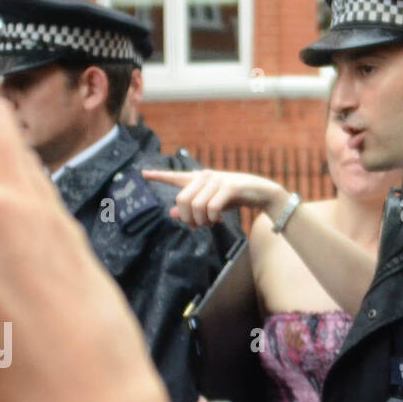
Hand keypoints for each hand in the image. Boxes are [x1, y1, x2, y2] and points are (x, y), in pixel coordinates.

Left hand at [142, 169, 289, 227]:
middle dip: (187, 218)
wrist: (260, 192)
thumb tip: (172, 213)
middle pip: (182, 200)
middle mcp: (205, 176)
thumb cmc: (232, 197)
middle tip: (195, 227)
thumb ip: (191, 208)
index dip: (158, 176)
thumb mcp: (210, 204)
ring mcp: (217, 181)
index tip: (142, 174)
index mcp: (199, 179)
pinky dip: (212, 218)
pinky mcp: (229, 187)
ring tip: (208, 224)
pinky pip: (212, 207)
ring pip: (196, 206)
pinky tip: (217, 220)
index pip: (175, 177)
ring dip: (201, 221)